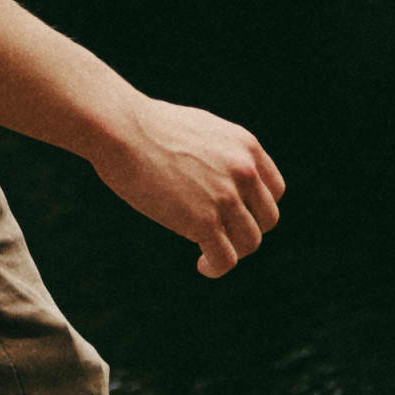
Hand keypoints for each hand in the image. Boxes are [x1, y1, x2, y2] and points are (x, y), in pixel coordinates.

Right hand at [96, 92, 283, 278]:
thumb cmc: (146, 127)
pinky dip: (216, 267)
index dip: (256, 208)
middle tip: (219, 236)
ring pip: (249, 242)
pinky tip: (202, 265)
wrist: (120, 129)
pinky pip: (226, 258)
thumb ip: (218, 152)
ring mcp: (226, 197)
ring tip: (208, 255)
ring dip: (231, 252)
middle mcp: (244, 171)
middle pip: (267, 219)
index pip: (274, 190)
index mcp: (246, 147)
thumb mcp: (199, 129)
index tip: (235, 216)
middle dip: (245, 231)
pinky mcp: (203, 221)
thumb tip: (215, 174)